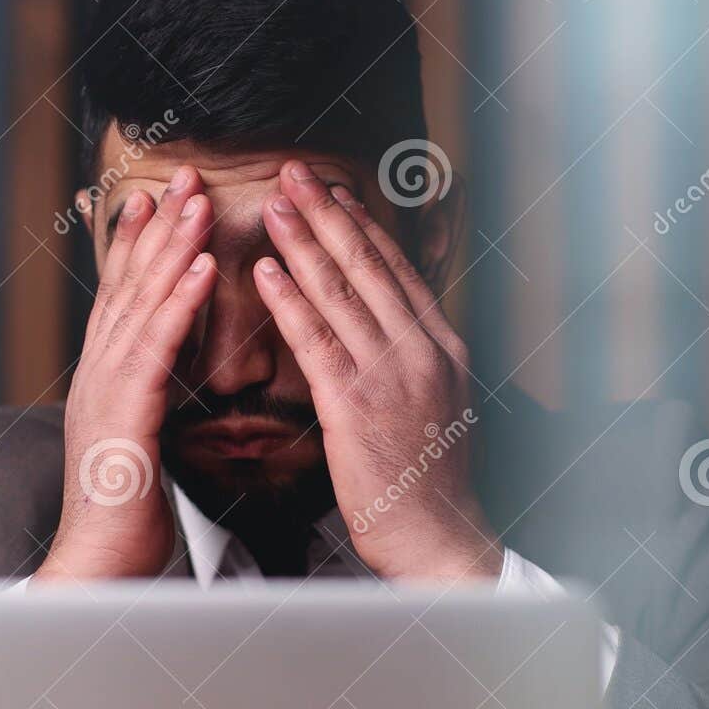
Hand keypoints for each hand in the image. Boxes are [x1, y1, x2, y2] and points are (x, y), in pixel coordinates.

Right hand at [36, 168, 215, 581]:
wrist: (98, 568)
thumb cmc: (127, 517)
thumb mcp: (138, 446)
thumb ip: (145, 405)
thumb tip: (158, 381)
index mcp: (105, 381)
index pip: (122, 298)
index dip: (137, 245)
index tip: (155, 198)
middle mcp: (99, 375)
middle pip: (128, 286)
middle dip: (156, 226)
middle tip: (182, 174)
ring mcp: (105, 392)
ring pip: (141, 304)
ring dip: (170, 247)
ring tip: (196, 200)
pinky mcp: (125, 416)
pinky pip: (157, 349)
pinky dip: (180, 302)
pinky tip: (202, 267)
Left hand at [256, 161, 500, 581]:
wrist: (436, 536)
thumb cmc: (427, 479)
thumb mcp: (437, 403)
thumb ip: (413, 357)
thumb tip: (388, 321)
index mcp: (442, 346)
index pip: (397, 270)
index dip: (362, 226)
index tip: (336, 191)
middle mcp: (421, 350)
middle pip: (368, 266)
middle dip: (328, 213)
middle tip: (296, 172)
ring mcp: (392, 374)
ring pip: (340, 292)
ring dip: (302, 240)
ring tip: (273, 202)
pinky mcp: (356, 404)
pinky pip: (316, 340)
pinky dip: (289, 298)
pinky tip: (266, 269)